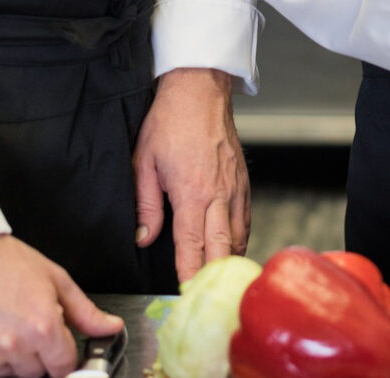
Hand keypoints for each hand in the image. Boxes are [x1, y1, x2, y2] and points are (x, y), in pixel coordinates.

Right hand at [0, 233, 121, 376]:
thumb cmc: (2, 260)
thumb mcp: (55, 278)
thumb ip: (85, 311)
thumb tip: (110, 327)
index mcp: (41, 327)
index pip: (65, 367)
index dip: (65, 356)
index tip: (61, 348)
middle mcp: (12, 346)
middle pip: (37, 372)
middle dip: (39, 354)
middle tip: (29, 325)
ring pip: (9, 374)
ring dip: (13, 357)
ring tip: (5, 323)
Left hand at [134, 66, 250, 284]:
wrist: (199, 89)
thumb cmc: (169, 121)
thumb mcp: (144, 163)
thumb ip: (145, 206)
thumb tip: (145, 238)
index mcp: (192, 194)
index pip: (191, 247)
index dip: (189, 275)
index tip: (186, 296)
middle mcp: (219, 195)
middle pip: (221, 249)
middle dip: (214, 277)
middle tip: (207, 300)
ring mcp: (235, 188)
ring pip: (238, 237)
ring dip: (228, 260)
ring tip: (219, 281)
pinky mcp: (243, 180)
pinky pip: (245, 218)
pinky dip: (239, 238)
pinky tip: (230, 247)